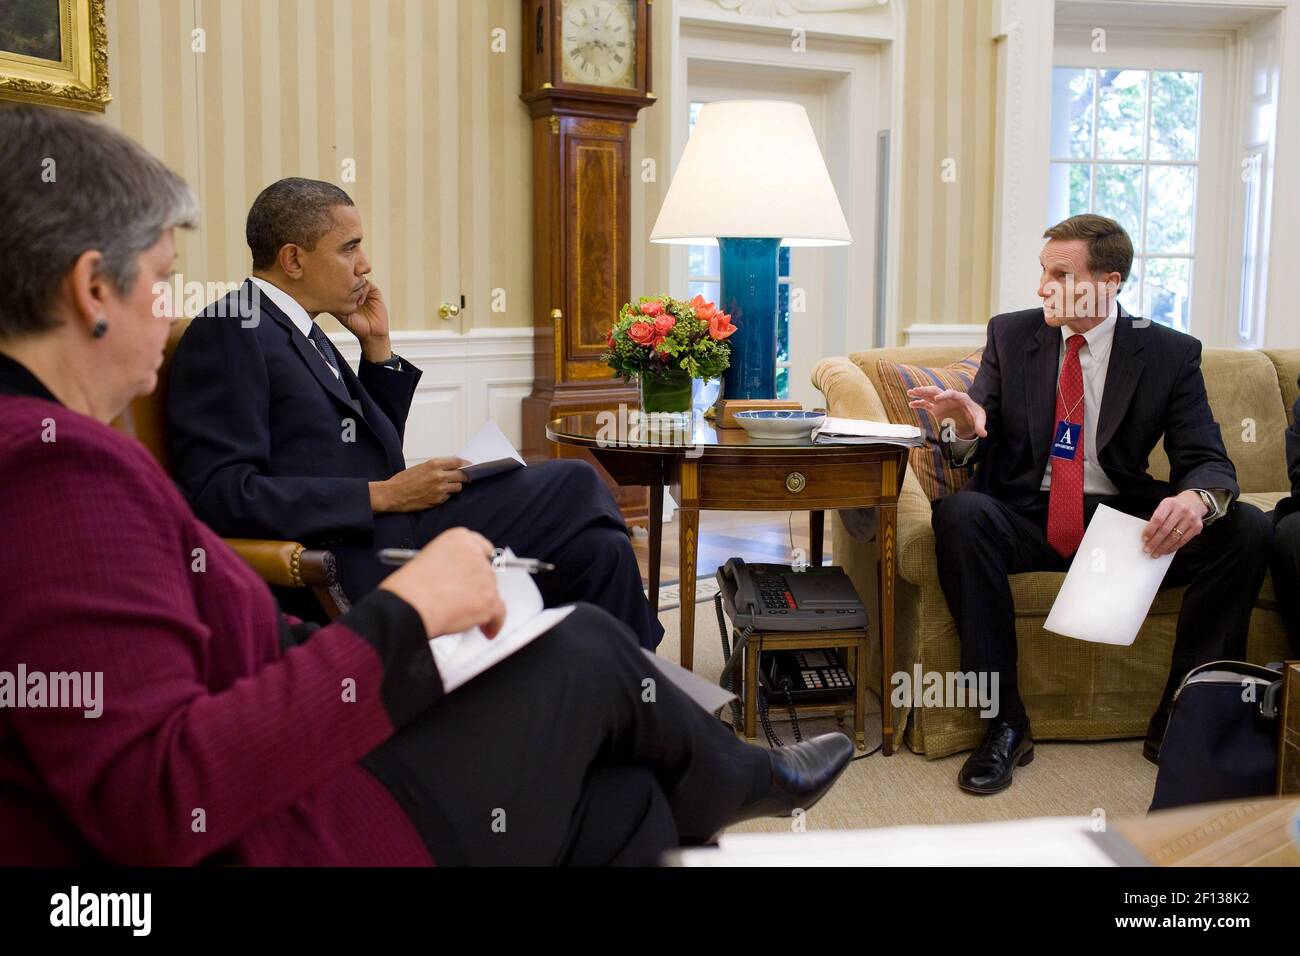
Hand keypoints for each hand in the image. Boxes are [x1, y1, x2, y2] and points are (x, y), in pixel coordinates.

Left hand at [334, 279, 391, 361]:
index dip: (337, 282)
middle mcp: (355, 291)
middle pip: (350, 277)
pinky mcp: (374, 292)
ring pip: (358, 279)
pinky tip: (360, 302)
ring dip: (355, 287)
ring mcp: (365, 291)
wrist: (372, 333)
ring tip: (352, 300)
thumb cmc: (356, 326)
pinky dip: (363, 290)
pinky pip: (368, 284)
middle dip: (346, 281)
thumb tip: (323, 296)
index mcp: (347, 294)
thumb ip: (334, 305)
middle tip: (342, 288)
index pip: (340, 281)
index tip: (333, 288)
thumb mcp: (341, 315)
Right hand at [370, 457, 470, 512]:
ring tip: (448, 486)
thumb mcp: (421, 467)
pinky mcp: (438, 500)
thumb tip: (451, 466)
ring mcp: (439, 489)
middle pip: (462, 475)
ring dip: (455, 486)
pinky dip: (446, 495)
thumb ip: (437, 466)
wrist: (393, 494)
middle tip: (466, 478)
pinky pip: (449, 496)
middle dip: (465, 477)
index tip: (470, 465)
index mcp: (434, 464)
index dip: (465, 464)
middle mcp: (439, 476)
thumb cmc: (404, 480)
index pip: (457, 462)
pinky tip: (438, 493)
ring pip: (458, 487)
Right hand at [379, 528, 505, 638]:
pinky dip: (494, 624)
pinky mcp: (489, 600)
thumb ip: (449, 566)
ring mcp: (484, 577)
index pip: (481, 546)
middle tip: (466, 600)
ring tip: (466, 617)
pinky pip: (499, 613)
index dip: (481, 562)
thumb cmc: (409, 588)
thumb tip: (459, 584)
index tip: (479, 572)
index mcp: (459, 539)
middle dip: (479, 587)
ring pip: (492, 593)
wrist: (410, 605)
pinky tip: (487, 631)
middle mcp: (475, 554)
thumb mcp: (426, 560)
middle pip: (488, 572)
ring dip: (482, 605)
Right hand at [906, 386, 987, 439]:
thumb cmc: (975, 415)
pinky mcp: (937, 408)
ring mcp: (941, 402)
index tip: (937, 398)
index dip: (944, 394)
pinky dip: (919, 403)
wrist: (970, 416)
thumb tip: (984, 434)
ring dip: (920, 393)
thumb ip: (980, 426)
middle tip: (917, 390)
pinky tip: (911, 404)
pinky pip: (926, 404)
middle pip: (937, 390)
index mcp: (960, 398)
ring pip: (929, 395)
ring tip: (910, 392)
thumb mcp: (979, 419)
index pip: (951, 393)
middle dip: (927, 390)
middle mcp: (949, 398)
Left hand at [1141, 490, 1205, 556]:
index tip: (1144, 539)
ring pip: (1174, 537)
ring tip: (1155, 553)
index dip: (1150, 530)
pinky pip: (1183, 541)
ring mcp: (1190, 519)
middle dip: (1155, 542)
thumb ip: (1157, 518)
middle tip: (1147, 550)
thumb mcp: (1165, 506)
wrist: (1195, 501)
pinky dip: (1173, 547)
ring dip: (1163, 548)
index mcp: (1169, 503)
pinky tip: (1166, 551)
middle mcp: (1181, 510)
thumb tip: (1148, 536)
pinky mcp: (1197, 527)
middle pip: (1165, 530)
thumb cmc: (1174, 506)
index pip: (1158, 519)